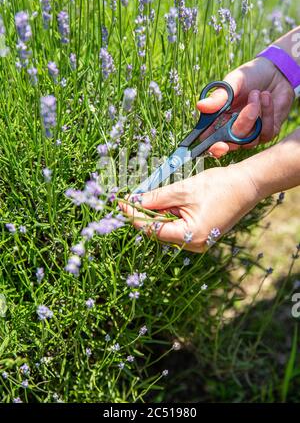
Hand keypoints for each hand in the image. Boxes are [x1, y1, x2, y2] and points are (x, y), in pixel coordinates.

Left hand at [119, 163, 260, 252]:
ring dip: (157, 213)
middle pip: (158, 231)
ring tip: (151, 196)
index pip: (152, 229)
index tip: (119, 203)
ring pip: (167, 228)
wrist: (247, 185)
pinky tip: (166, 202)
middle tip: (132, 196)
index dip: (133, 216)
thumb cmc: (218, 186)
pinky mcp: (202, 233)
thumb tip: (133, 200)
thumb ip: (156, 198)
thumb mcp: (183, 190)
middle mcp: (194, 244)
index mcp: (189, 236)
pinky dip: (169, 214)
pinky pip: (178, 226)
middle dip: (144, 214)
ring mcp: (199, 241)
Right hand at [197, 57, 293, 156]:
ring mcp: (250, 134)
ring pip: (249, 140)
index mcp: (217, 121)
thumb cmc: (250, 76)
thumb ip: (219, 97)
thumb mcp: (234, 82)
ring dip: (254, 115)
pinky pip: (265, 132)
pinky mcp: (267, 132)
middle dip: (240, 127)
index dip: (213, 148)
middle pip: (231, 144)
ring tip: (257, 92)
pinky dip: (267, 113)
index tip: (219, 145)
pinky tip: (266, 97)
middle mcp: (232, 131)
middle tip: (251, 107)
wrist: (276, 72)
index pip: (210, 142)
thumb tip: (200, 106)